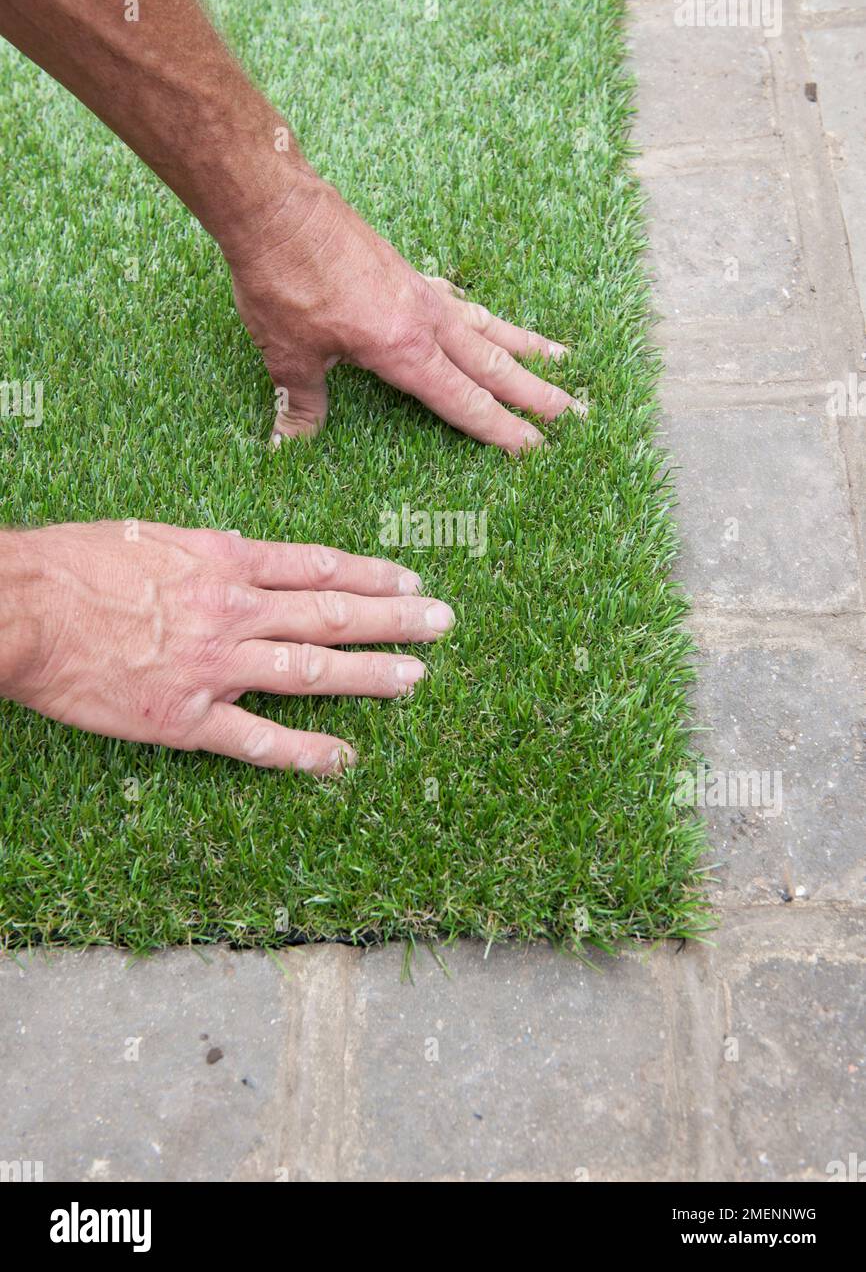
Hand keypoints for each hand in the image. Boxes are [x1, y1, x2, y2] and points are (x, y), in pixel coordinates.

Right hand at [3, 521, 454, 774]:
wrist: (25, 609)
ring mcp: (215, 667)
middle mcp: (233, 611)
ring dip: (369, 675)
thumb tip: (248, 554)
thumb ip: (208, 552)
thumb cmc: (77, 564)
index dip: (370, 574)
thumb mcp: (152, 536)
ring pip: (310, 671)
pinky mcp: (185, 718)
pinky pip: (257, 739)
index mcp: (224, 560)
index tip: (410, 580)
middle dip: (394, 619)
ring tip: (415, 678)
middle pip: (331, 614)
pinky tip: (343, 759)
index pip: (318, 567)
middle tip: (443, 623)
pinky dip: (304, 751)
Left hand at [226, 171, 584, 450]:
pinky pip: (456, 300)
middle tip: (576, 411)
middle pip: (493, 365)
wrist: (277, 206)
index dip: (500, 429)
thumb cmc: (284, 280)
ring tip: (561, 358)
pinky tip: (481, 316)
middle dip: (536, 393)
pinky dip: (478, 315)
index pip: (463, 401)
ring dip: (524, 348)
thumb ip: (301, 402)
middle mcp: (426, 320)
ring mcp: (420, 291)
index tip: (536, 448)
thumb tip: (288, 444)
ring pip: (486, 327)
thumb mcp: (288, 353)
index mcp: (403, 349)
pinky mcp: (405, 270)